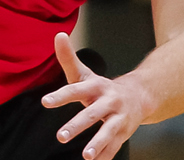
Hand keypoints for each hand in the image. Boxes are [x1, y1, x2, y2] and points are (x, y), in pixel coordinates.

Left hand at [43, 32, 154, 159]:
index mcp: (96, 86)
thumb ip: (68, 58)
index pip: (76, 89)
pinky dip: (106, 155)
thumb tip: (58, 35)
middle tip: (60, 136)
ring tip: (85, 156)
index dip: (61, 96)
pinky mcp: (124, 133)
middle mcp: (109, 101)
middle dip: (77, 125)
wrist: (138, 96)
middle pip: (92, 114)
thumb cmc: (102, 88)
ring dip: (97, 144)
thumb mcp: (85, 74)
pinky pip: (115, 146)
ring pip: (108, 132)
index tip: (45, 102)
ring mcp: (118, 118)